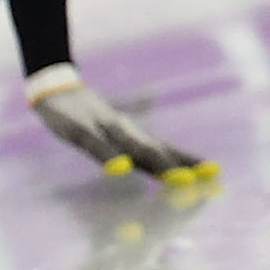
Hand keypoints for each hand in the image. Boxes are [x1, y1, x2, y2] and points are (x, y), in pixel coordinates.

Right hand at [27, 64, 212, 183]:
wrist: (54, 88)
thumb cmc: (80, 113)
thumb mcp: (103, 129)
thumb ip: (119, 146)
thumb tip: (133, 163)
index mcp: (131, 135)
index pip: (166, 150)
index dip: (189, 161)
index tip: (215, 172)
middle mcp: (124, 131)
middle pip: (156, 151)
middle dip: (179, 167)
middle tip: (204, 181)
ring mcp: (103, 130)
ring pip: (133, 148)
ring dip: (157, 163)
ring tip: (179, 178)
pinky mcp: (79, 130)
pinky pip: (97, 146)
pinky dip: (110, 157)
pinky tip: (121, 169)